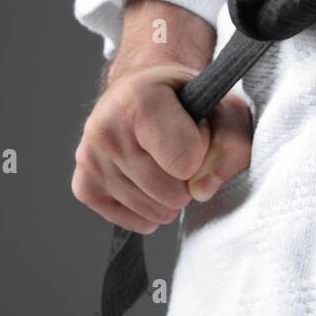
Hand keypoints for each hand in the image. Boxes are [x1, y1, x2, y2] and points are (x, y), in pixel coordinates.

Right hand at [71, 0, 252, 232]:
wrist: (144, 93)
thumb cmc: (189, 102)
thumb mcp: (225, 110)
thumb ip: (232, 146)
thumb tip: (202, 191)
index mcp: (140, 98)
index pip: (185, 161)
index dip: (204, 152)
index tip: (195, 129)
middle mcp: (105, 127)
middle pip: (170, 194)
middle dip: (188, 179)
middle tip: (181, 146)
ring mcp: (88, 159)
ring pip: (153, 212)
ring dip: (170, 194)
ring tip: (163, 158)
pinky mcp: (83, 186)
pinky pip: (133, 222)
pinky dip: (149, 209)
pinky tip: (147, 177)